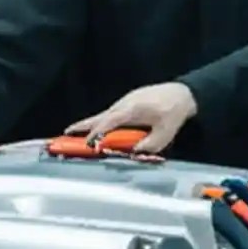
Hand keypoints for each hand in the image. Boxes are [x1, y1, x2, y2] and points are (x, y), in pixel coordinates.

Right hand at [63, 82, 195, 152]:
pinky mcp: (127, 103)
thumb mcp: (165, 134)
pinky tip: (97, 129)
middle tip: (65, 134)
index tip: (87, 144)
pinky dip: (101, 121)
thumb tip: (134, 154)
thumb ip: (149, 146)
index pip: (109, 122)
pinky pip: (110, 114)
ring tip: (74, 134)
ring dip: (90, 124)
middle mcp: (124, 104)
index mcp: (131, 109)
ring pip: (104, 115)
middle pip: (99, 116)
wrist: (182, 94)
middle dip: (82, 126)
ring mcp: (125, 102)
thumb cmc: (173, 113)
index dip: (97, 133)